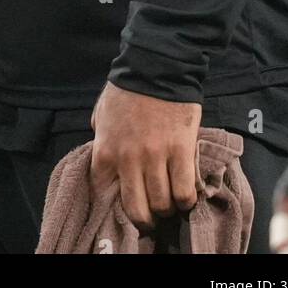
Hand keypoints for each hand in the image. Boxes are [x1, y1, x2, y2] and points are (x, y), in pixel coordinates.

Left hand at [90, 83, 200, 229]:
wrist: (157, 67)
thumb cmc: (128, 88)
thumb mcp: (103, 113)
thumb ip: (102, 138)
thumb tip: (106, 158)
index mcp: (105, 149)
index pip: (102, 191)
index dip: (112, 204)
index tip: (121, 207)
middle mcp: (128, 159)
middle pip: (136, 208)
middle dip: (143, 220)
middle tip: (150, 218)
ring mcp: (155, 156)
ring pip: (161, 203)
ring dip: (166, 209)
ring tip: (169, 205)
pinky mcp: (180, 151)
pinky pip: (183, 190)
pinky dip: (185, 200)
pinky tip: (186, 197)